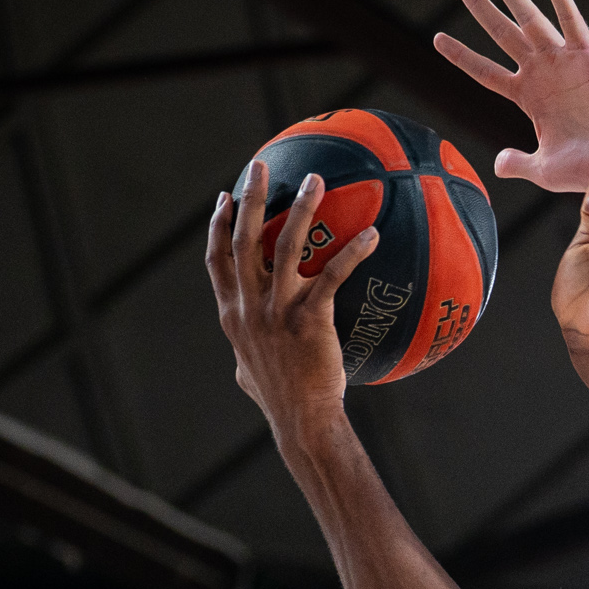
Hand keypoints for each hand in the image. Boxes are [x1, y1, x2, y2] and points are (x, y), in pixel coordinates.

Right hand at [203, 161, 381, 437]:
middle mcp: (248, 306)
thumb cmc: (280, 401)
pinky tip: (372, 234)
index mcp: (232, 315)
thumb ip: (247, 352)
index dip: (218, 226)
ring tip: (317, 181)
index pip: (216, 260)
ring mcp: (276, 310)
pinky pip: (333, 275)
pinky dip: (353, 252)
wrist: (301, 422)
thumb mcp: (249, 374)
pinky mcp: (308, 319)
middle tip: (260, 166)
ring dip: (301, 208)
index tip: (225, 198)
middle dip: (251, 197)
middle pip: (243, 238)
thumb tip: (245, 354)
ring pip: (284, 245)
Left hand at [434, 0, 588, 192]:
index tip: (438, 39)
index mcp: (529, 98)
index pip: (486, 71)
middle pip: (500, 32)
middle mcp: (541, 73)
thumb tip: (497, 164)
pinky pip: (569, 17)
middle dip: (479, 5)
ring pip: (528, 17)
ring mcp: (562, 61)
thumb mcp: (544, 169)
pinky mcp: (586, 55)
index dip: (462, 55)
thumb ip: (519, 163)